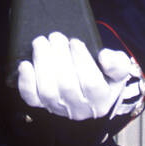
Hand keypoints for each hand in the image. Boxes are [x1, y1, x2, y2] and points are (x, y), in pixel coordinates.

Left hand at [17, 32, 144, 121]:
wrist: (92, 88)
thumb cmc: (105, 75)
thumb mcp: (119, 67)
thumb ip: (117, 63)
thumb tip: (105, 58)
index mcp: (101, 100)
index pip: (91, 83)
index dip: (81, 61)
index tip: (75, 42)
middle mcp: (79, 109)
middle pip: (67, 86)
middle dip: (59, 57)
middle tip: (56, 36)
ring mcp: (59, 108)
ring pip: (48, 91)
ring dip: (42, 63)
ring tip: (42, 42)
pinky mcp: (42, 104)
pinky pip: (31, 98)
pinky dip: (26, 82)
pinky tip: (25, 65)